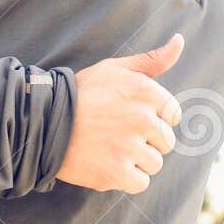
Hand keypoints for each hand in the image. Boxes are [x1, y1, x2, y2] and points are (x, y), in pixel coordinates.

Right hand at [55, 32, 183, 192]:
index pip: (173, 115)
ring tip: (111, 149)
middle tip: (117, 134)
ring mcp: (129, 147)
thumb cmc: (82, 94)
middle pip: (166, 142)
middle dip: (146, 141)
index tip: (132, 118)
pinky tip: (108, 164)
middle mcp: (142, 119)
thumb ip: (152, 60)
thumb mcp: (115, 68)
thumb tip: (179, 40)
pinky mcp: (116, 172)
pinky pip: (141, 183)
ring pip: (154, 164)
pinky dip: (127, 179)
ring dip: (137, 161)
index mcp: (146, 92)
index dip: (154, 119)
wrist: (44, 122)